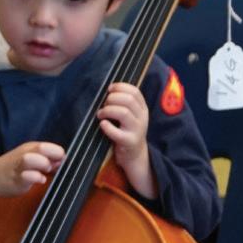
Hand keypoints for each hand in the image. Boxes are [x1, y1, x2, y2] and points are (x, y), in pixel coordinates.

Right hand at [0, 140, 65, 225]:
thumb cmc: (12, 169)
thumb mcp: (30, 160)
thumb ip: (47, 160)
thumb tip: (63, 161)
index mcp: (30, 148)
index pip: (50, 147)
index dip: (59, 154)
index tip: (61, 163)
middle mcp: (24, 154)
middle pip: (42, 148)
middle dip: (52, 156)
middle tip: (54, 166)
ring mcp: (19, 167)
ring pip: (31, 159)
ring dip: (42, 164)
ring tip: (44, 171)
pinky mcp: (15, 180)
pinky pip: (27, 176)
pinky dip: (35, 178)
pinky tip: (39, 180)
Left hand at [97, 82, 156, 197]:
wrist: (135, 155)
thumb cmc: (127, 132)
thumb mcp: (130, 116)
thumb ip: (124, 104)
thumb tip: (108, 90)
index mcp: (142, 109)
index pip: (135, 91)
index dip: (121, 87)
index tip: (109, 89)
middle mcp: (142, 118)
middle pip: (128, 100)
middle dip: (112, 99)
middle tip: (103, 105)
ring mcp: (137, 130)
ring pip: (123, 112)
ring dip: (108, 110)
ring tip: (100, 114)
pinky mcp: (129, 142)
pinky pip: (116, 132)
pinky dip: (107, 127)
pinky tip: (102, 124)